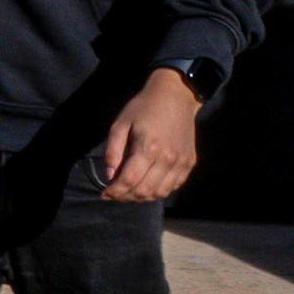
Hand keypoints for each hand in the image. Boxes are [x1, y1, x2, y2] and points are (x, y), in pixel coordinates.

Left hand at [97, 69, 200, 205]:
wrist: (176, 96)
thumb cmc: (144, 108)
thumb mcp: (121, 124)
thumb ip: (112, 151)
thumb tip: (110, 176)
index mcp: (148, 148)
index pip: (129, 181)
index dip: (114, 191)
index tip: (104, 192)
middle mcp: (167, 159)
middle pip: (144, 191)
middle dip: (125, 197)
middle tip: (115, 193)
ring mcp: (181, 162)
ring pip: (159, 193)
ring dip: (141, 197)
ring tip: (129, 191)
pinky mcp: (189, 163)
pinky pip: (173, 187)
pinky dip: (158, 191)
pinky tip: (147, 185)